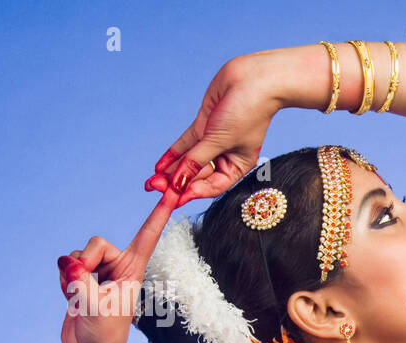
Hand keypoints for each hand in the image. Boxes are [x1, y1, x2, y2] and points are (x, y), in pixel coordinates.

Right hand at [55, 190, 176, 342]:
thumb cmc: (103, 335)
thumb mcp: (96, 308)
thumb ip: (81, 282)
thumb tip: (68, 264)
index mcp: (133, 270)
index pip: (147, 237)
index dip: (158, 214)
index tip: (173, 192)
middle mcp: (118, 267)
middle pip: (96, 243)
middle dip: (84, 260)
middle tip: (83, 283)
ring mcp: (99, 271)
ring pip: (77, 255)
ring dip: (72, 275)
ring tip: (81, 297)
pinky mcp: (82, 278)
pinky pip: (66, 266)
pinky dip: (64, 282)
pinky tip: (73, 298)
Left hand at [145, 54, 283, 207]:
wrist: (253, 80)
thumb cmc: (247, 112)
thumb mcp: (219, 141)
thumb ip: (196, 161)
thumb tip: (179, 182)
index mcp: (237, 166)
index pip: (211, 186)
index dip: (191, 192)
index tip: (172, 199)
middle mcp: (225, 156)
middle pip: (197, 174)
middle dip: (177, 181)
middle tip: (155, 188)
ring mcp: (213, 141)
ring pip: (189, 160)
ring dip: (172, 170)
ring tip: (152, 180)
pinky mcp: (203, 125)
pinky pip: (185, 144)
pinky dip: (173, 154)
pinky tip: (159, 165)